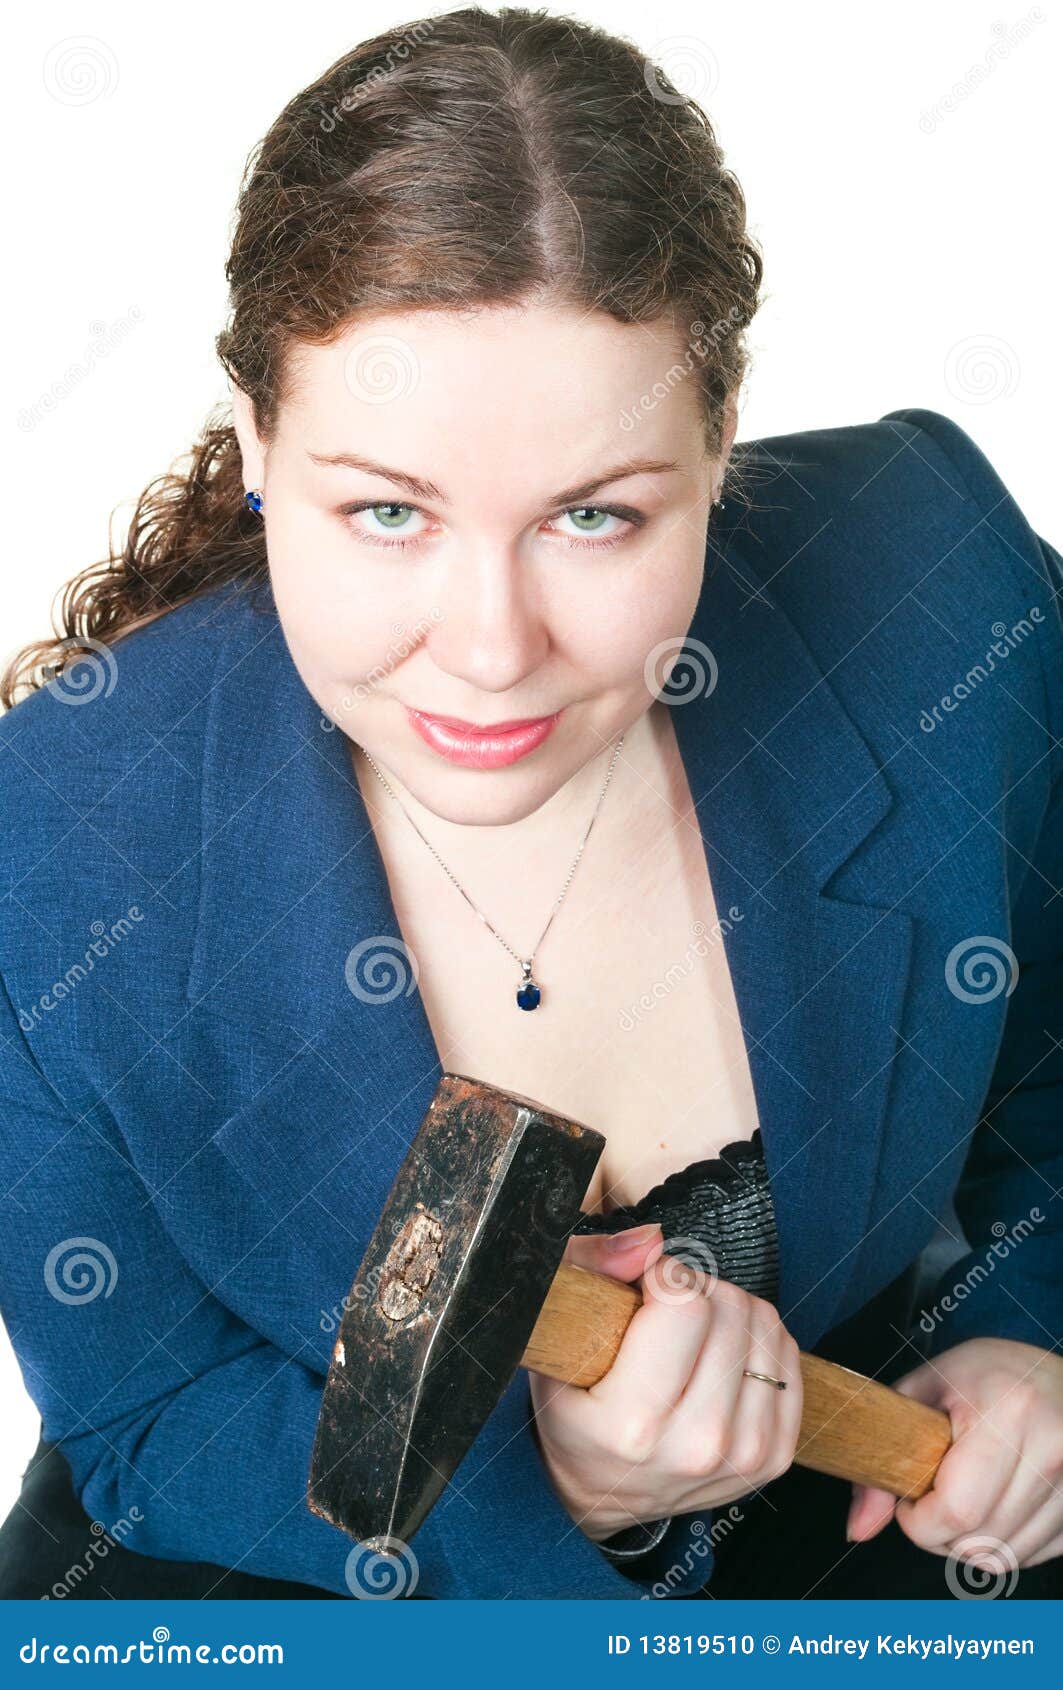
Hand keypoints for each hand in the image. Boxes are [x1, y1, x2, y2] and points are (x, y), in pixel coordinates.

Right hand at [529, 1222, 803, 1541]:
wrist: (606, 1494)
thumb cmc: (576, 1410)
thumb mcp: (555, 1337)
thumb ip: (590, 1268)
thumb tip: (650, 1241)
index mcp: (633, 1423)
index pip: (684, 1306)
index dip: (664, 1275)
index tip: (644, 1287)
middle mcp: (696, 1445)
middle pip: (729, 1309)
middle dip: (696, 1289)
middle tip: (665, 1311)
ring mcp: (742, 1455)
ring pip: (764, 1326)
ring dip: (729, 1310)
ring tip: (692, 1332)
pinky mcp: (775, 1456)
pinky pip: (787, 1357)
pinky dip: (758, 1339)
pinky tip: (722, 1353)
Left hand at [847, 1337, 1062, 1569]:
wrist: (1058, 1377)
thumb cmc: (990, 1374)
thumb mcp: (926, 1388)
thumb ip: (886, 1450)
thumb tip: (858, 1526)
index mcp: (1010, 1411)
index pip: (957, 1509)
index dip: (918, 1520)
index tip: (907, 1498)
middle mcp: (1052, 1450)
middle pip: (977, 1542)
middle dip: (937, 1532)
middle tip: (930, 1493)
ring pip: (1001, 1558)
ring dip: (968, 1540)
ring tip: (961, 1494)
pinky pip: (1027, 1557)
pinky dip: (999, 1542)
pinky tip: (991, 1503)